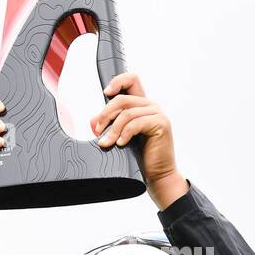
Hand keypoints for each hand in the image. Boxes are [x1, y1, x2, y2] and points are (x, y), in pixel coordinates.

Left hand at [90, 72, 182, 199]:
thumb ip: (109, 126)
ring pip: (127, 113)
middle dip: (105, 114)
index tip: (105, 93)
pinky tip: (120, 144)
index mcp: (142, 105)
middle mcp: (151, 106)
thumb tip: (92, 121)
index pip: (132, 80)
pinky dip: (124, 134)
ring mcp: (158, 114)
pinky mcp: (161, 124)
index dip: (117, 81)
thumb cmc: (142, 157)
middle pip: (123, 98)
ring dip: (112, 129)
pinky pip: (136, 123)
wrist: (158, 175)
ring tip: (106, 143)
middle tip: (97, 130)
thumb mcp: (120, 138)